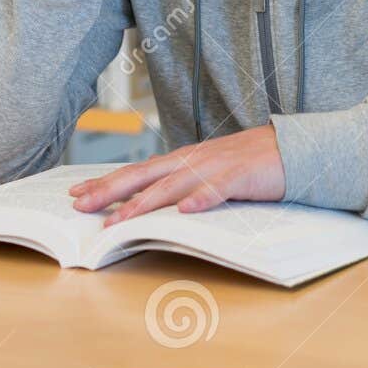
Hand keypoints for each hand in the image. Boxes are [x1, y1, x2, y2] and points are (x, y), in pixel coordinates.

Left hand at [67, 125, 285, 225]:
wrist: (291, 148)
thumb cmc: (247, 162)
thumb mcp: (207, 168)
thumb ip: (180, 177)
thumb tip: (151, 183)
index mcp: (182, 160)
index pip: (136, 172)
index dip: (105, 183)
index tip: (76, 194)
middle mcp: (191, 161)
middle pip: (143, 176)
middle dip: (110, 192)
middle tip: (80, 206)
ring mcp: (214, 167)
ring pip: (173, 186)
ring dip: (145, 203)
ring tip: (121, 219)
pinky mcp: (240, 176)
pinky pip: (218, 189)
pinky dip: (202, 199)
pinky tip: (187, 211)